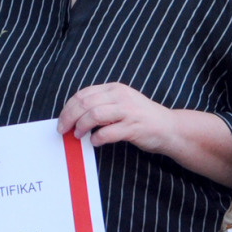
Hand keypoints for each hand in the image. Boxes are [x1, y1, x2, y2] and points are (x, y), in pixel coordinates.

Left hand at [57, 83, 171, 152]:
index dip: (68, 108)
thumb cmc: (141, 118)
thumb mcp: (121, 103)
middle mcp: (121, 97)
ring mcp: (128, 111)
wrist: (169, 128)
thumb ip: (101, 105)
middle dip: (69, 118)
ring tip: (78, 135)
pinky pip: (108, 133)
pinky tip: (95, 142)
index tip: (61, 121)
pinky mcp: (134, 127)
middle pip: (85, 104)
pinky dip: (97, 138)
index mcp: (115, 89)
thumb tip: (73, 115)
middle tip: (63, 130)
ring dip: (81, 126)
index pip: (83, 94)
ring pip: (94, 115)